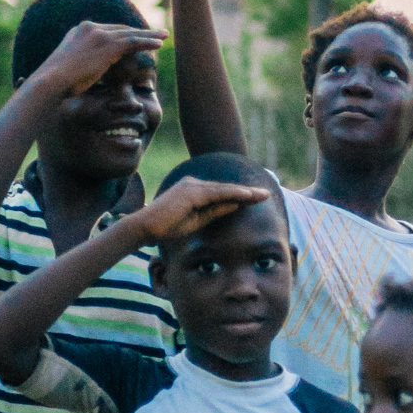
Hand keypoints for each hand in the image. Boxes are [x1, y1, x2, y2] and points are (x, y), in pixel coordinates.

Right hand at [37, 15, 163, 95]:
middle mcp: (89, 28)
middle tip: (154, 33)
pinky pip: (133, 41)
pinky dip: (147, 41)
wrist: (50, 83)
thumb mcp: (67, 70)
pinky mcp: (107, 44)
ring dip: (149, 34)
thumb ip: (80, 66)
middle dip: (139, 31)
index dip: (124, 34)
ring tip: (163, 36)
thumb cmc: (55, 84)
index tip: (135, 37)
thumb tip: (86, 76)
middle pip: (121, 28)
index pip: (107, 30)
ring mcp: (99, 34)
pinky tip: (159, 44)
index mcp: (79, 31)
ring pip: (131, 33)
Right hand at [132, 176, 269, 247]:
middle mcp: (194, 184)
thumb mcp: (198, 221)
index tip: (258, 198)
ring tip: (262, 195)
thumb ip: (215, 211)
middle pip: (226, 188)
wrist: (145, 228)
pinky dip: (234, 194)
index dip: (241, 195)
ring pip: (224, 189)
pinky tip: (247, 196)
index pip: (222, 193)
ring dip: (245, 192)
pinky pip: (217, 193)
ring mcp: (192, 186)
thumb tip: (236, 206)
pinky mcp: (191, 192)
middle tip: (267, 194)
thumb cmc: (167, 228)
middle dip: (248, 192)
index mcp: (194, 190)